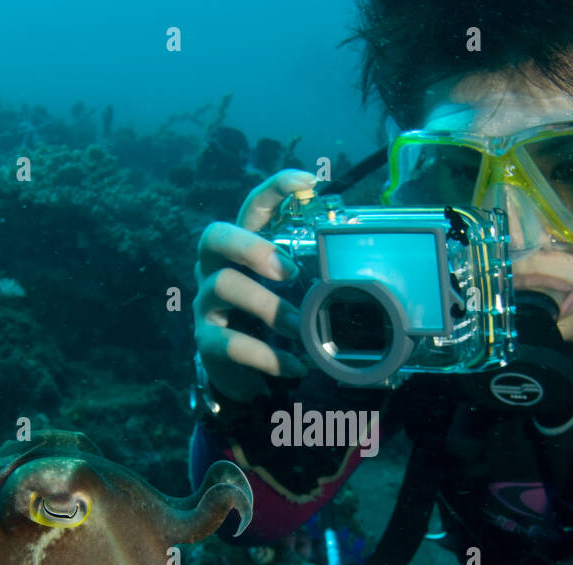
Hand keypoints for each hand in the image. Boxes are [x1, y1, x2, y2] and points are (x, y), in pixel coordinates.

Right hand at [193, 169, 314, 402]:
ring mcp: (207, 304)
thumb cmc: (270, 320)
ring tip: (301, 328)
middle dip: (252, 246)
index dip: (275, 189)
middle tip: (289, 271)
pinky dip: (267, 355)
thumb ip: (313, 274)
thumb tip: (365, 259)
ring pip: (223, 286)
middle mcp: (214, 268)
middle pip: (215, 236)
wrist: (240, 373)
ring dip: (268, 306)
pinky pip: (230, 343)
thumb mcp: (290, 293)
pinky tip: (295, 365)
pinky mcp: (207, 342)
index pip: (251, 207)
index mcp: (240, 249)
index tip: (309, 182)